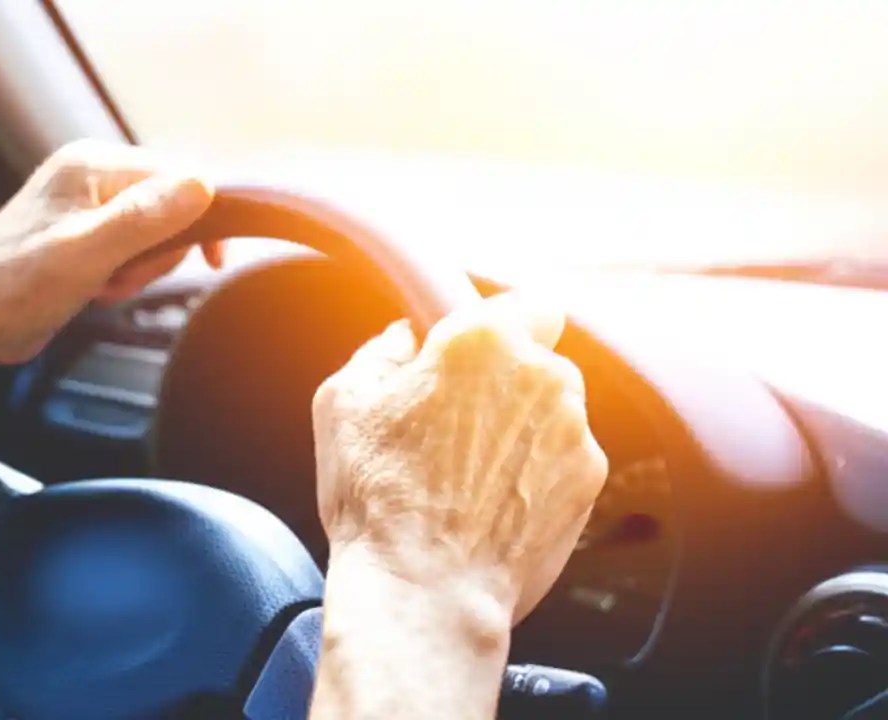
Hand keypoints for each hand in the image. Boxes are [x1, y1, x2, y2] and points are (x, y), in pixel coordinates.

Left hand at [0, 140, 220, 366]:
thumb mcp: (86, 254)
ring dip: (139, 269)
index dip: (203, 215)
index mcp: (92, 164)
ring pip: (154, 234)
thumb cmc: (9, 288)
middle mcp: (91, 176)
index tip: (212, 260)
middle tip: (120, 276)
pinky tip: (94, 290)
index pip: (178, 173)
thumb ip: (144, 217)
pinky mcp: (82, 237)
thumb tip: (201, 185)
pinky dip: (123, 276)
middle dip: (158, 252)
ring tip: (101, 286)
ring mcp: (86, 206)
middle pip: (170, 205)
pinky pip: (131, 252)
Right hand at [312, 293, 607, 622]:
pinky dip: (537, 476)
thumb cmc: (378, 498)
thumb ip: (379, 351)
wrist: (424, 589)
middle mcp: (542, 376)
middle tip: (454, 423)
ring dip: (523, 431)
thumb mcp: (341, 402)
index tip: (474, 352)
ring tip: (469, 476)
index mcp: (482, 342)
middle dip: (506, 383)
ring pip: (554, 412)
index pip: (527, 301)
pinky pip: (564, 461)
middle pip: (540, 360)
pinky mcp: (588, 484)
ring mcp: (573, 432)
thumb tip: (403, 340)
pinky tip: (491, 505)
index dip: (502, 324)